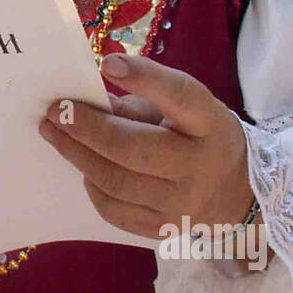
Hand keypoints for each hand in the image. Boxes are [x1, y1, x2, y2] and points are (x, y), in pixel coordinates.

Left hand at [38, 53, 253, 240]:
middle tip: (55, 111)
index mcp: (210, 125)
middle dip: (86, 127)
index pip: (180, 98)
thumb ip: (144, 101)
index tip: (108, 62)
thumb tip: (94, 103)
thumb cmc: (201, 138)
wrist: (237, 194)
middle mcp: (199, 167)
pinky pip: (113, 209)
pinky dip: (92, 184)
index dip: (145, 79)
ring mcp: (181, 205)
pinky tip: (84, 166)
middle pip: (132, 148)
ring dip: (78, 154)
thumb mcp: (188, 110)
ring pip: (115, 182)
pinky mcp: (162, 229)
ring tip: (55, 133)